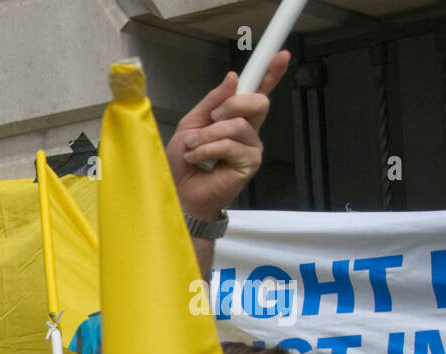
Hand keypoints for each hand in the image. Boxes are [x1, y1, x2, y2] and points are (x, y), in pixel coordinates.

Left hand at [166, 51, 289, 220]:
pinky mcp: (250, 163)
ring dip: (209, 135)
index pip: (258, 91)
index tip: (280, 54)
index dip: (270, 72)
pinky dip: (210, 149)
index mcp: (235, 117)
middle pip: (258, 102)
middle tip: (211, 118)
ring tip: (193, 147)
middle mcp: (248, 130)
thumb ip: (211, 101)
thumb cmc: (184, 163)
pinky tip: (199, 159)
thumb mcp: (191, 124)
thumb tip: (232, 77)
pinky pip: (232, 145)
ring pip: (239, 125)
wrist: (179, 192)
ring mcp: (251, 147)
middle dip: (233, 104)